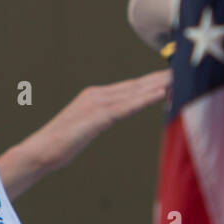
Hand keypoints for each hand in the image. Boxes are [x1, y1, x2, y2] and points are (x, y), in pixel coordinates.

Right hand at [0, 71, 170, 198]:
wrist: (40, 152)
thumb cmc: (61, 145)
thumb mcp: (87, 129)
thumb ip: (102, 120)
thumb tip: (113, 119)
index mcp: (95, 96)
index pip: (130, 87)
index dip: (152, 81)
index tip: (172, 76)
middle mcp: (97, 95)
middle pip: (135, 85)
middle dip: (160, 78)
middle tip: (183, 71)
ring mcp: (96, 105)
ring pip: (133, 93)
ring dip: (158, 85)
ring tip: (179, 79)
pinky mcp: (96, 118)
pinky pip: (125, 107)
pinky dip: (144, 99)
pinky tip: (161, 94)